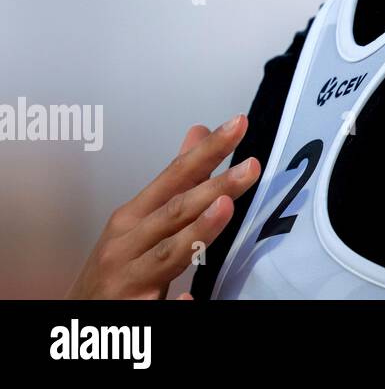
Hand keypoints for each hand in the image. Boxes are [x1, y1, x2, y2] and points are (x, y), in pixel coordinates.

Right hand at [66, 115, 261, 298]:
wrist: (76, 317)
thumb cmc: (115, 264)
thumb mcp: (139, 219)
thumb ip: (177, 180)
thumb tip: (200, 132)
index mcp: (133, 217)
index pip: (176, 175)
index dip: (207, 151)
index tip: (239, 125)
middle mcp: (127, 244)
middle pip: (176, 211)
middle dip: (213, 187)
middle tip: (250, 167)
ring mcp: (128, 279)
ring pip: (168, 253)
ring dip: (196, 230)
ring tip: (225, 208)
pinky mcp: (132, 313)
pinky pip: (158, 308)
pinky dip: (175, 302)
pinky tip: (191, 295)